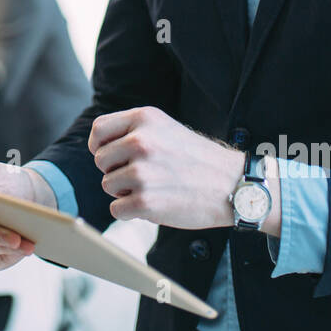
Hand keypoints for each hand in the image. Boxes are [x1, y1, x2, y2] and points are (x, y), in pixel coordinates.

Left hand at [90, 105, 241, 228]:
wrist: (232, 185)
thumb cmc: (197, 158)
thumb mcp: (165, 127)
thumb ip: (132, 130)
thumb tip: (98, 144)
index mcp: (144, 119)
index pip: (98, 130)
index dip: (99, 146)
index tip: (111, 156)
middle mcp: (140, 142)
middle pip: (100, 161)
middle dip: (115, 171)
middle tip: (143, 175)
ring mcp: (142, 173)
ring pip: (107, 185)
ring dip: (124, 192)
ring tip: (153, 187)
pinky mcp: (145, 202)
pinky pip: (116, 209)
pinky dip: (129, 212)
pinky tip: (153, 204)